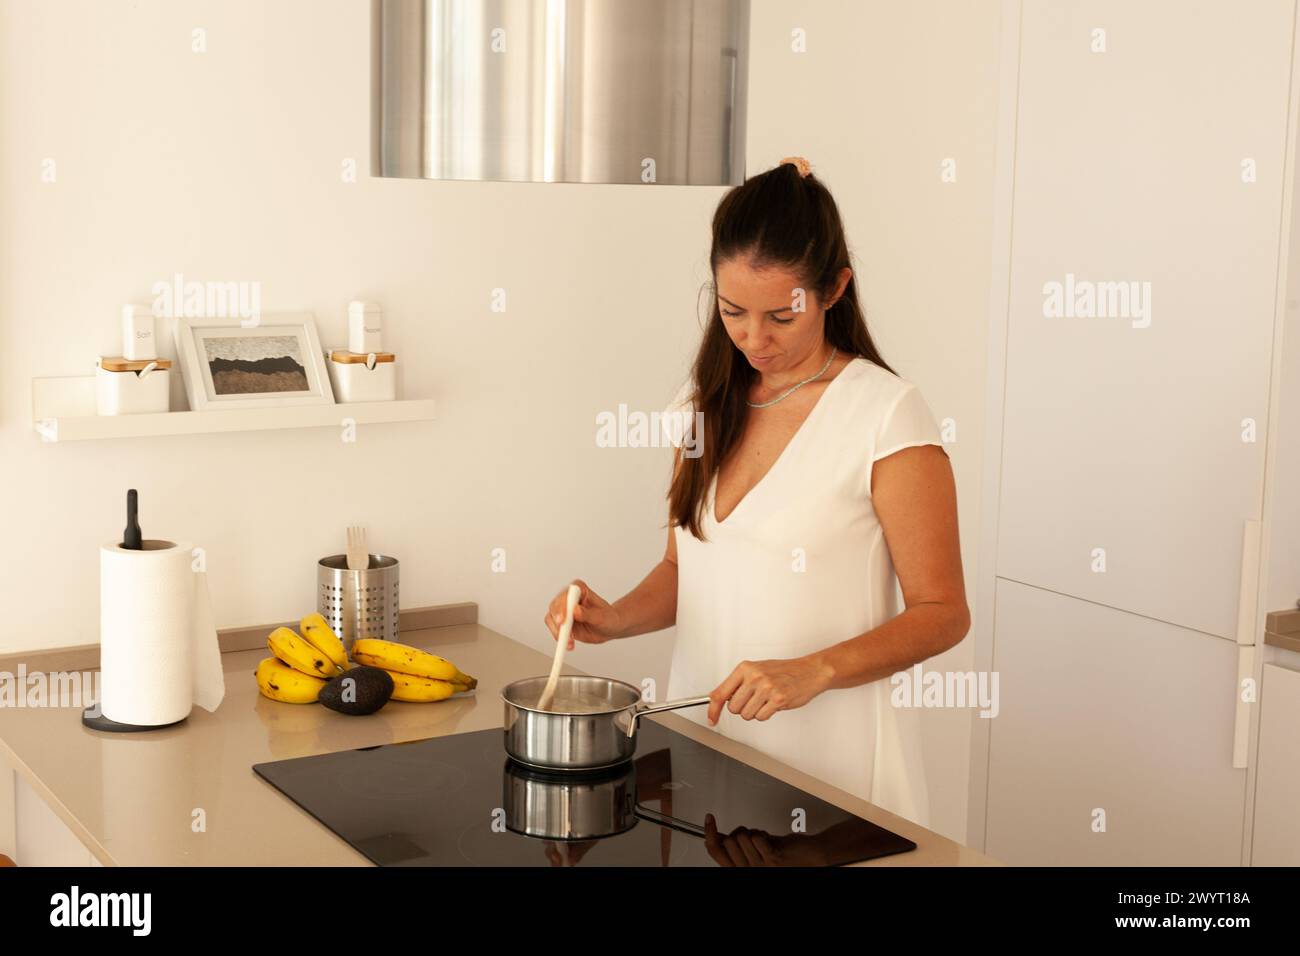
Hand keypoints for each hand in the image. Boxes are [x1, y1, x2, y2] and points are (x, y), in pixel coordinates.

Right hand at [544, 579, 622, 648]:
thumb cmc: (608, 618)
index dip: (562, 607)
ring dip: (558, 632)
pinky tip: (569, 644)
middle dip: (557, 621)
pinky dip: (559, 638)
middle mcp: (568, 597)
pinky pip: (554, 629)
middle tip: (564, 634)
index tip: (563, 620)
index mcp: (579, 589)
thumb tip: (575, 610)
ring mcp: (563, 610)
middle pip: (555, 606)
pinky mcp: (561, 622)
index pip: (566, 595)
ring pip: (551, 618)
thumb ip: (588, 614)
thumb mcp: (601, 617)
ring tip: (570, 642)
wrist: (609, 628)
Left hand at [706, 655, 832, 723]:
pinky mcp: (778, 699)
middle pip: (733, 708)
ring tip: (766, 700)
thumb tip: (718, 700)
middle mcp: (754, 677)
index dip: (713, 709)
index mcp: (745, 668)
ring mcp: (766, 688)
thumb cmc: (783, 671)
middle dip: (742, 708)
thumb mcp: (757, 670)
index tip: (711, 719)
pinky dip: (766, 714)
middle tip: (755, 700)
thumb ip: (738, 683)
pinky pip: (761, 717)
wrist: (809, 671)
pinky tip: (774, 703)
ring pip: (747, 715)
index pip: (720, 693)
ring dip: (756, 712)